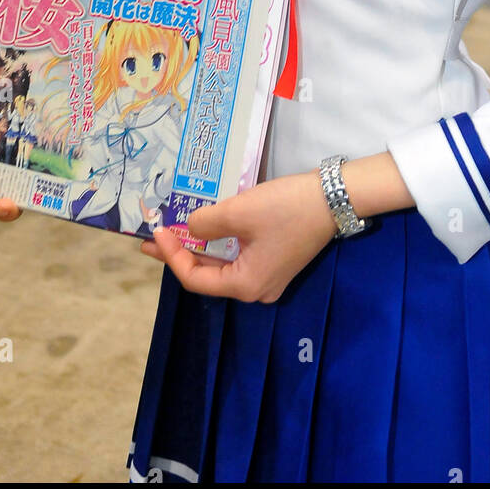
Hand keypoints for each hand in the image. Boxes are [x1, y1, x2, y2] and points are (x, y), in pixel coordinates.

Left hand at [140, 172, 337, 302]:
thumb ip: (205, 223)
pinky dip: (218, 246)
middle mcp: (256, 290)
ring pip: (223, 267)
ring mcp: (268, 278)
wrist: (333, 198)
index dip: (172, 256)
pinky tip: (205, 230)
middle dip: (180, 255)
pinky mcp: (275, 263)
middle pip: (208, 277)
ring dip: (198, 249)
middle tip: (155, 237)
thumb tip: (190, 228)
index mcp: (246, 285)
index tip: (156, 233)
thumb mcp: (239, 212)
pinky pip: (238, 259)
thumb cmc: (286, 208)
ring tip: (174, 233)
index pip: (195, 279)